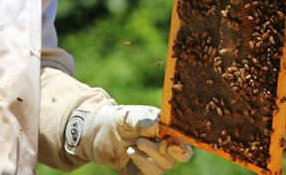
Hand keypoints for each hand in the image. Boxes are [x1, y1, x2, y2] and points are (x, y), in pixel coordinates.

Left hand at [65, 104, 190, 172]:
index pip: (184, 144)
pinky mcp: (144, 168)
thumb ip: (145, 121)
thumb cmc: (121, 119)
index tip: (168, 145)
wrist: (101, 131)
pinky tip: (131, 153)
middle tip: (140, 142)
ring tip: (133, 147)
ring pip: (163, 166)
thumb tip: (157, 128)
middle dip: (158, 151)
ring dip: (148, 158)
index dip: (181, 148)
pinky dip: (143, 165)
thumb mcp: (132, 116)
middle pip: (174, 157)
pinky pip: (152, 173)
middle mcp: (164, 145)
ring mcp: (154, 158)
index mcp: (167, 131)